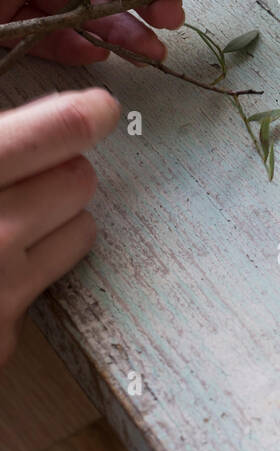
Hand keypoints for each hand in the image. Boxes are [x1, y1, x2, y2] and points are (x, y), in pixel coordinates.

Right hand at [0, 88, 118, 365]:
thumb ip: (2, 141)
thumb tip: (71, 112)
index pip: (60, 130)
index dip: (82, 115)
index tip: (98, 110)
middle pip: (79, 179)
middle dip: (56, 174)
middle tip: (18, 181)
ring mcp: (1, 293)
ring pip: (80, 230)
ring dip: (52, 223)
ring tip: (5, 225)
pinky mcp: (4, 340)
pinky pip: (45, 285)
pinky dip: (24, 276)